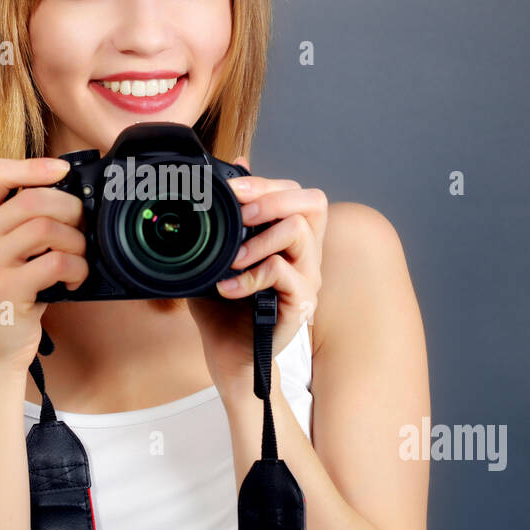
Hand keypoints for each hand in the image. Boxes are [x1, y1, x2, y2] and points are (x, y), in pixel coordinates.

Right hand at [0, 157, 88, 373]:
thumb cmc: (9, 292)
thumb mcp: (5, 249)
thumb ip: (23, 220)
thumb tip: (71, 191)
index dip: (33, 166)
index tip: (63, 170)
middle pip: (33, 199)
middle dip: (71, 209)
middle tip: (82, 229)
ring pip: (47, 228)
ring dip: (76, 242)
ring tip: (78, 258)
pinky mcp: (6, 289)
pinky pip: (56, 262)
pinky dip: (77, 268)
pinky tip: (73, 279)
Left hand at [187, 157, 326, 400]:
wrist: (229, 353)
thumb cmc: (224, 304)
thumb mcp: (217, 256)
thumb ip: (224, 220)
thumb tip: (225, 177)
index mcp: (292, 237)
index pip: (297, 192)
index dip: (267, 183)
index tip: (232, 189)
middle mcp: (307, 253)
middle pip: (313, 202)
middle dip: (272, 198)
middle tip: (240, 213)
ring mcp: (307, 278)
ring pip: (298, 231)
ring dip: (260, 237)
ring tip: (232, 257)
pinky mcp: (300, 304)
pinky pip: (282, 273)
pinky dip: (250, 276)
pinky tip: (227, 287)